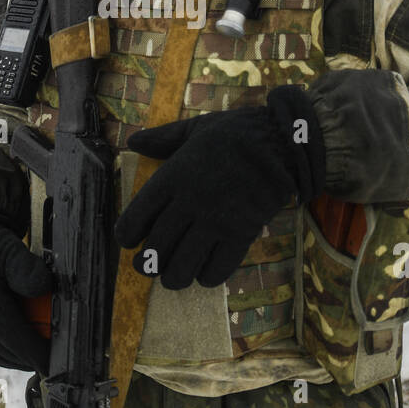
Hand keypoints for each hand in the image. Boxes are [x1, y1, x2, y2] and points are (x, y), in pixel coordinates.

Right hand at [0, 223, 52, 373]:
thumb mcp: (14, 251)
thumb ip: (28, 268)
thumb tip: (42, 287)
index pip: (12, 334)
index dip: (33, 352)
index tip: (52, 361)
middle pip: (4, 348)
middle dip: (29, 361)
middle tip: (53, 366)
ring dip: (18, 362)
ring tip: (40, 363)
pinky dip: (5, 356)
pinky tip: (23, 358)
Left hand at [114, 86, 324, 289]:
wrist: (282, 142)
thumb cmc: (236, 132)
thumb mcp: (194, 129)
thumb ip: (162, 139)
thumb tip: (133, 141)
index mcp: (171, 178)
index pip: (135, 220)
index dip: (126, 236)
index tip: (129, 241)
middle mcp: (188, 204)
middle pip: (155, 250)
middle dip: (147, 264)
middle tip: (148, 266)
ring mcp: (215, 222)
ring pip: (181, 268)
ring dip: (174, 278)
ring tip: (174, 276)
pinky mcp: (240, 235)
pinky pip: (216, 271)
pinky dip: (206, 278)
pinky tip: (205, 271)